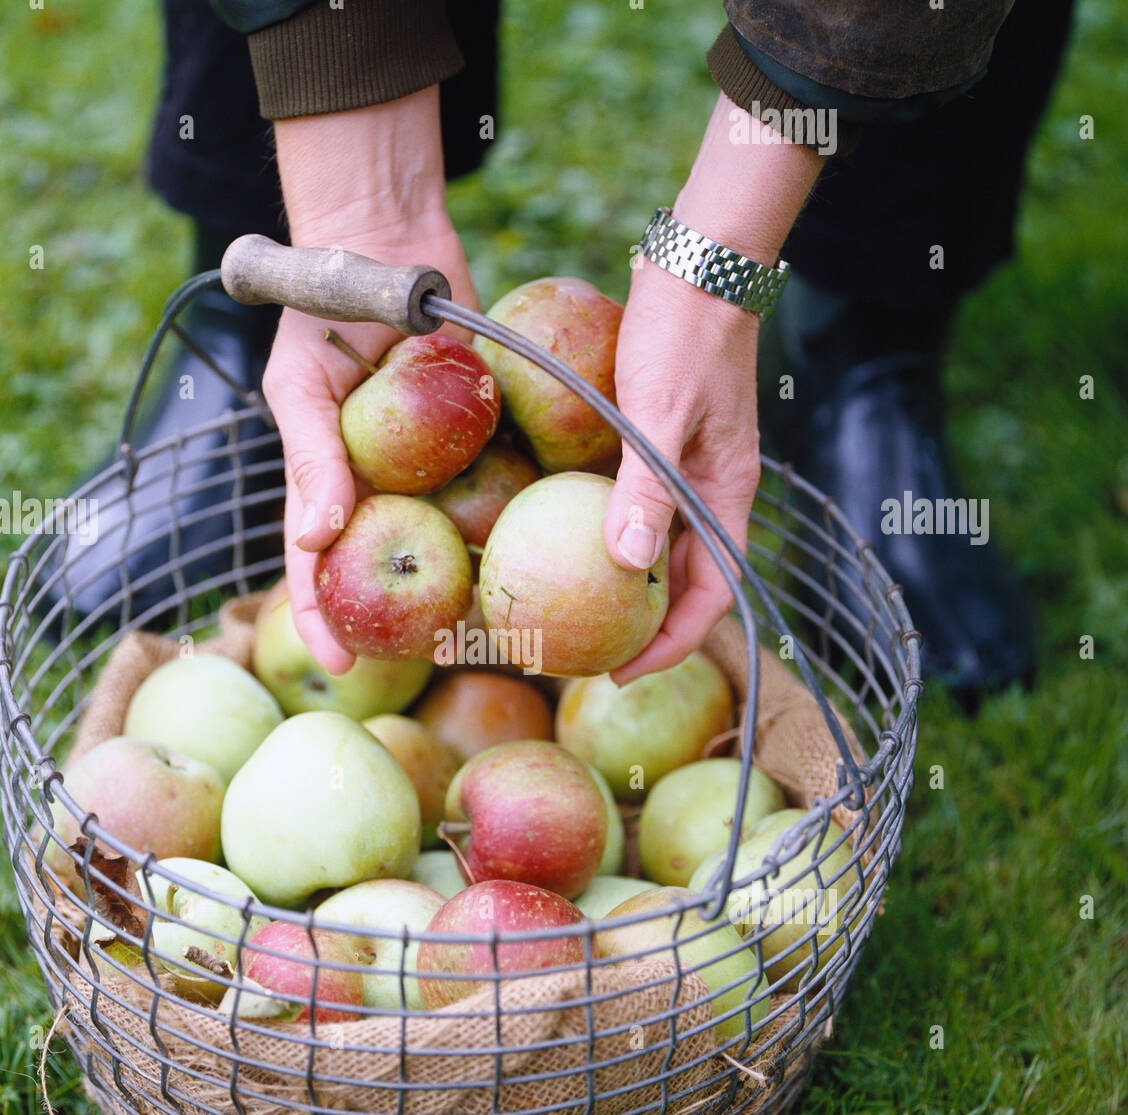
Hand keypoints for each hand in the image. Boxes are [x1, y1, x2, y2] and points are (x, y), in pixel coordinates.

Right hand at [262, 219, 477, 672]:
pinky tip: (547, 554)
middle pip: (394, 570)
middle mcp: (383, 488)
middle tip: (440, 660)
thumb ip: (311, 457)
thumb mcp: (302, 385)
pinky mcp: (483, 443)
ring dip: (475, 585)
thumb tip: (316, 537)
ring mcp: (435, 471)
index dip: (324, 621)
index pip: (318, 567)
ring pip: (454, 542)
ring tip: (503, 630)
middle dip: (411, 621)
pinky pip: (498, 489)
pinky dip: (517, 520)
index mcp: (329, 486)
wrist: (392, 245)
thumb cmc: (327, 314)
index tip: (342, 669)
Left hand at [603, 265, 761, 681]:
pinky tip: (563, 546)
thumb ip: (647, 487)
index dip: (672, 643)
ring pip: (655, 549)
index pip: (710, 593)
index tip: (621, 673)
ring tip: (572, 615)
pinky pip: (633, 509)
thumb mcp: (662, 411)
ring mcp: (682, 471)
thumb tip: (628, 566)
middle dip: (641, 627)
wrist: (693, 265)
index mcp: (726, 494)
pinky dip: (605, 535)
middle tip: (584, 657)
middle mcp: (708, 492)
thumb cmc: (683, 332)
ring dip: (622, 586)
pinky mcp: (655, 448)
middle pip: (681, 582)